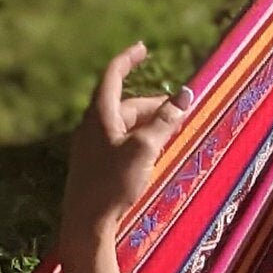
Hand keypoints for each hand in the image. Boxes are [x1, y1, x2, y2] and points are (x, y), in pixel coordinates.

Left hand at [63, 43, 192, 238]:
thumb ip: (165, 121)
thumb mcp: (145, 149)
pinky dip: (138, 141)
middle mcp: (92, 126)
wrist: (86, 223)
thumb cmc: (113, 183)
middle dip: (153, 106)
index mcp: (100, 114)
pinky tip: (152, 156)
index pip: (113, 75)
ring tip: (170, 136)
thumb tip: (185, 95)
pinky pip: (119, 142)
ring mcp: (91, 146)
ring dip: (148, 126)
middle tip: (179, 114)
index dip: (128, 59)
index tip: (143, 49)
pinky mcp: (94, 164)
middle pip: (125, 105)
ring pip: (124, 125)